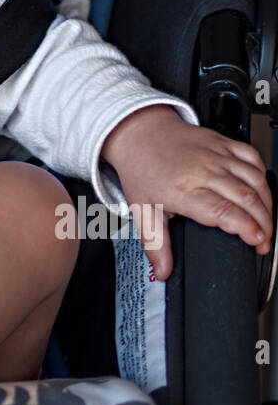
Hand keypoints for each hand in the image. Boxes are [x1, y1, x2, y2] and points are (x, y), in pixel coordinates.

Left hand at [101, 105, 272, 280]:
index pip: (224, 211)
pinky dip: (263, 175)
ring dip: (267, 203)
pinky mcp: (223, 143)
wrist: (140, 133)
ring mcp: (216, 155)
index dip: (246, 228)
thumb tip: (162, 272)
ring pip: (255, 179)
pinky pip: (253, 157)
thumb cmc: (142, 169)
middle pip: (247, 198)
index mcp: (184, 190)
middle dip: (264, 224)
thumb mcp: (142, 210)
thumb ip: (155, 244)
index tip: (257, 242)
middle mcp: (204, 171)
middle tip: (264, 242)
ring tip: (265, 223)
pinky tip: (261, 192)